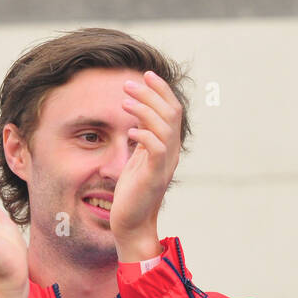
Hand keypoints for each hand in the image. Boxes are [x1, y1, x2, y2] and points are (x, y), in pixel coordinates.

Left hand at [112, 70, 182, 261]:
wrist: (132, 222)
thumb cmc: (133, 191)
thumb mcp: (139, 158)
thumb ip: (144, 138)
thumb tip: (139, 115)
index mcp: (169, 146)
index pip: (173, 111)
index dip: (161, 90)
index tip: (145, 75)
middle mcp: (171, 153)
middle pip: (171, 113)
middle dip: (151, 94)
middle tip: (128, 84)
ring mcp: (164, 164)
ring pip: (165, 127)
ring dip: (144, 109)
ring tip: (124, 100)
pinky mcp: (154, 176)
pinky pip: (156, 148)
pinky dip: (144, 135)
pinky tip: (129, 130)